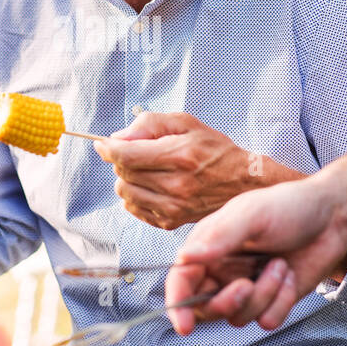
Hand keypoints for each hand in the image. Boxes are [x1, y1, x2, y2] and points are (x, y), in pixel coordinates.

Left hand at [94, 112, 299, 230]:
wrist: (243, 183)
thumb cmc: (214, 149)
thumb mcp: (185, 123)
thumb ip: (149, 124)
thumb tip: (116, 138)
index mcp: (179, 156)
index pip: (125, 155)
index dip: (107, 148)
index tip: (103, 144)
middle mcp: (175, 185)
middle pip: (122, 174)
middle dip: (122, 160)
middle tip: (136, 153)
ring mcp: (173, 207)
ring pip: (124, 193)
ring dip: (127, 179)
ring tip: (146, 171)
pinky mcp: (171, 222)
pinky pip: (134, 209)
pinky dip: (135, 196)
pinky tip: (151, 187)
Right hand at [164, 175, 346, 333]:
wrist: (333, 217)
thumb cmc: (290, 206)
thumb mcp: (252, 214)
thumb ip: (219, 237)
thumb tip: (185, 257)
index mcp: (210, 247)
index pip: (181, 281)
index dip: (178, 305)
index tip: (185, 325)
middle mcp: (224, 271)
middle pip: (207, 308)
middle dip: (227, 303)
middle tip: (246, 286)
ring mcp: (248, 288)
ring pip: (239, 317)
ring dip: (264, 294)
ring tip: (280, 265)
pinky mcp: (272, 301)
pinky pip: (267, 320)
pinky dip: (281, 302)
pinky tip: (290, 277)